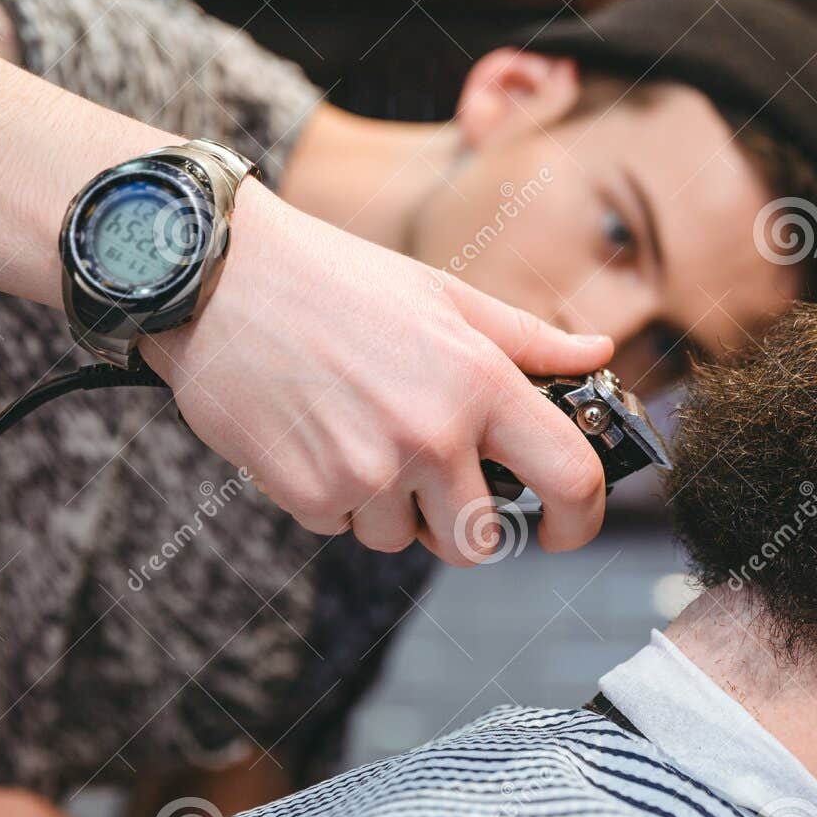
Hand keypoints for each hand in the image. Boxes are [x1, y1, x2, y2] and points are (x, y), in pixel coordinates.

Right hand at [142, 188, 613, 564]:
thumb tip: (599, 353)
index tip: (566, 526)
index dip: (582, 518)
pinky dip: (336, 496)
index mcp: (481, 382)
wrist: (217, 278)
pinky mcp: (309, 495)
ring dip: (393, 505)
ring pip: (406, 537)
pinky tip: (316, 434)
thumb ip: (529, 340)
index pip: (570, 478)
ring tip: (361, 430)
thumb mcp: (445, 295)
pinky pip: (343, 527)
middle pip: (481, 539)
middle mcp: (433, 435)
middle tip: (439, 474)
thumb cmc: (336, 278)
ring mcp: (369, 472)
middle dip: (466, 519)